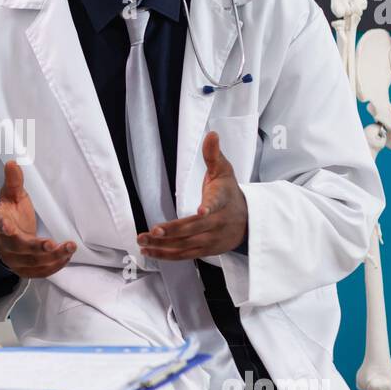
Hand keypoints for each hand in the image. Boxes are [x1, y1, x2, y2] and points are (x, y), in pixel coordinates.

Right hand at [0, 160, 75, 278]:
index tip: (9, 228)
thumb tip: (12, 162)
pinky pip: (39, 272)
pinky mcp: (24, 270)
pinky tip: (66, 257)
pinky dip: (54, 266)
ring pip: (32, 263)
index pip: (0, 225)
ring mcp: (14, 259)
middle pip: (19, 248)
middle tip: (53, 244)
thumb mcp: (12, 196)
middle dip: (37, 247)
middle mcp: (4, 243)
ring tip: (69, 247)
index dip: (4, 227)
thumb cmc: (12, 214)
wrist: (7, 237)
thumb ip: (13, 182)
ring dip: (52, 257)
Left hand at [137, 131, 247, 260]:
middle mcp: (217, 223)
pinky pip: (184, 255)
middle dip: (172, 231)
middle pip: (194, 229)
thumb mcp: (224, 171)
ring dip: (163, 246)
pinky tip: (150, 252)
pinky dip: (167, 255)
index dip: (208, 208)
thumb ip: (214, 155)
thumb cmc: (230, 193)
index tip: (201, 211)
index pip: (216, 204)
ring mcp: (211, 239)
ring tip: (142, 242)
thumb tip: (211, 133)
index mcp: (222, 200)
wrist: (248, 221)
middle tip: (152, 231)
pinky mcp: (205, 250)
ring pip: (186, 245)